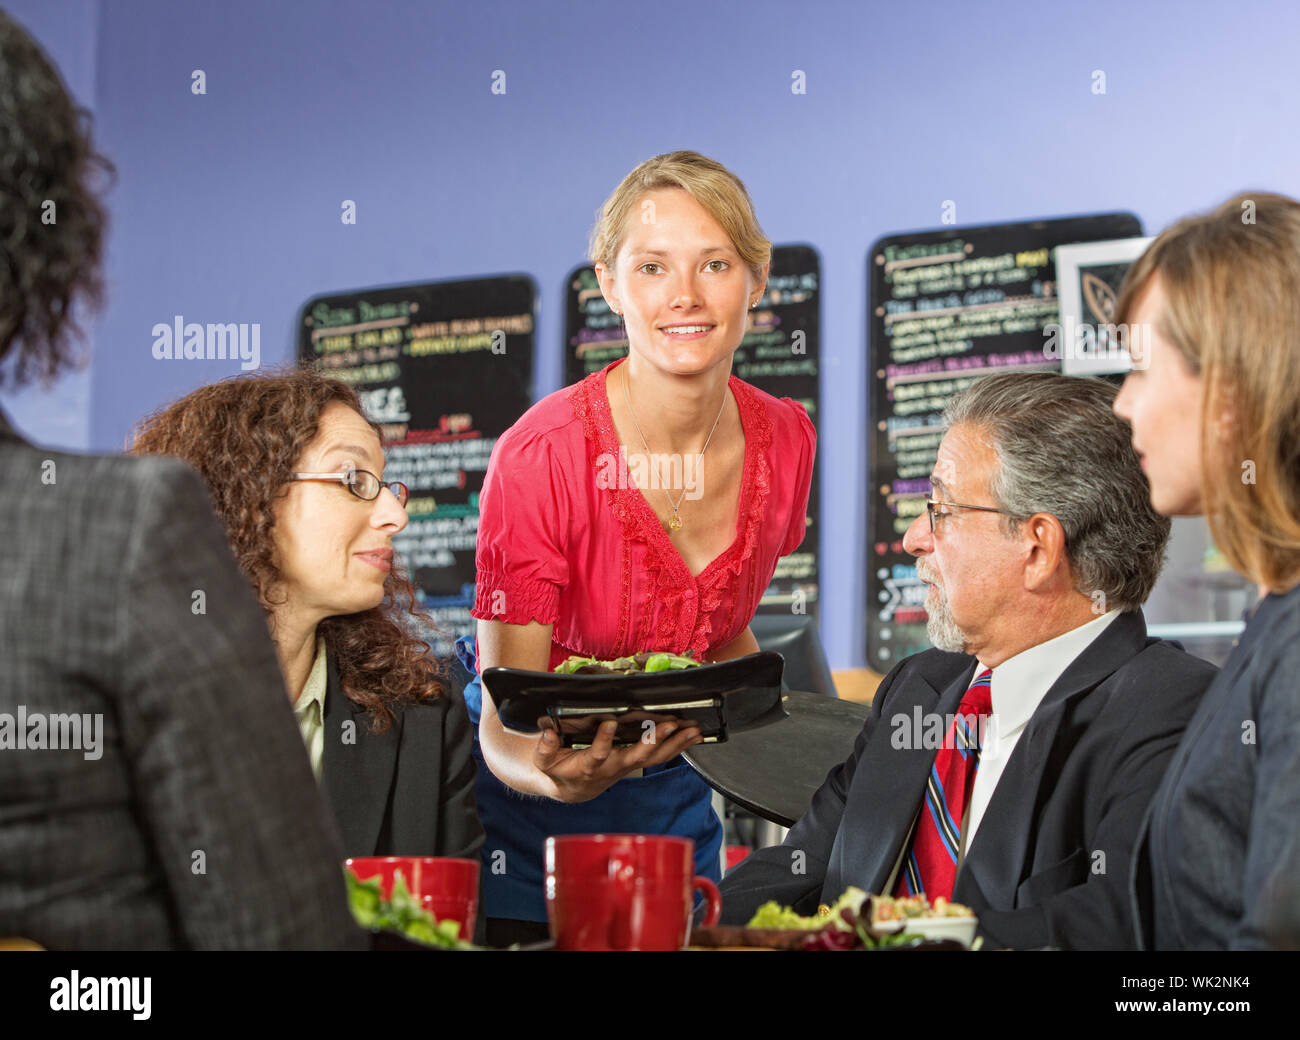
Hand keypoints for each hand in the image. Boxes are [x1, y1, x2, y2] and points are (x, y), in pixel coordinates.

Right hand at [533, 718, 703, 802]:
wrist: (573, 789)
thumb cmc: (559, 770)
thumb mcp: (545, 761)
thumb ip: (544, 748)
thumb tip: (547, 732)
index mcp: (589, 767)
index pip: (597, 755)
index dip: (603, 741)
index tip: (609, 724)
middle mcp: (613, 768)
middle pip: (636, 757)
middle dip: (653, 741)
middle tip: (669, 725)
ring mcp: (628, 766)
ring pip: (655, 758)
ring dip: (675, 744)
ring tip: (692, 730)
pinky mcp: (637, 763)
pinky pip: (661, 757)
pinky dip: (679, 746)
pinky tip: (693, 736)